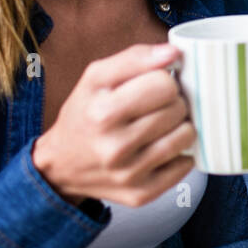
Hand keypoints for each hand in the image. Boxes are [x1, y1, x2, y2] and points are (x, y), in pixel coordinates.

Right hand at [32, 43, 195, 207]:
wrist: (61, 165)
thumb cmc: (84, 113)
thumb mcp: (96, 77)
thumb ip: (136, 58)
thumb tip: (174, 53)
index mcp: (102, 112)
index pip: (164, 84)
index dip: (163, 80)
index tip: (153, 86)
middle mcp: (114, 147)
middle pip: (177, 109)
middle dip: (172, 102)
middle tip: (156, 107)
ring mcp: (129, 174)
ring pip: (186, 136)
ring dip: (180, 126)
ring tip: (161, 125)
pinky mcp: (141, 194)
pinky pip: (185, 166)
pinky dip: (180, 154)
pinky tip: (161, 147)